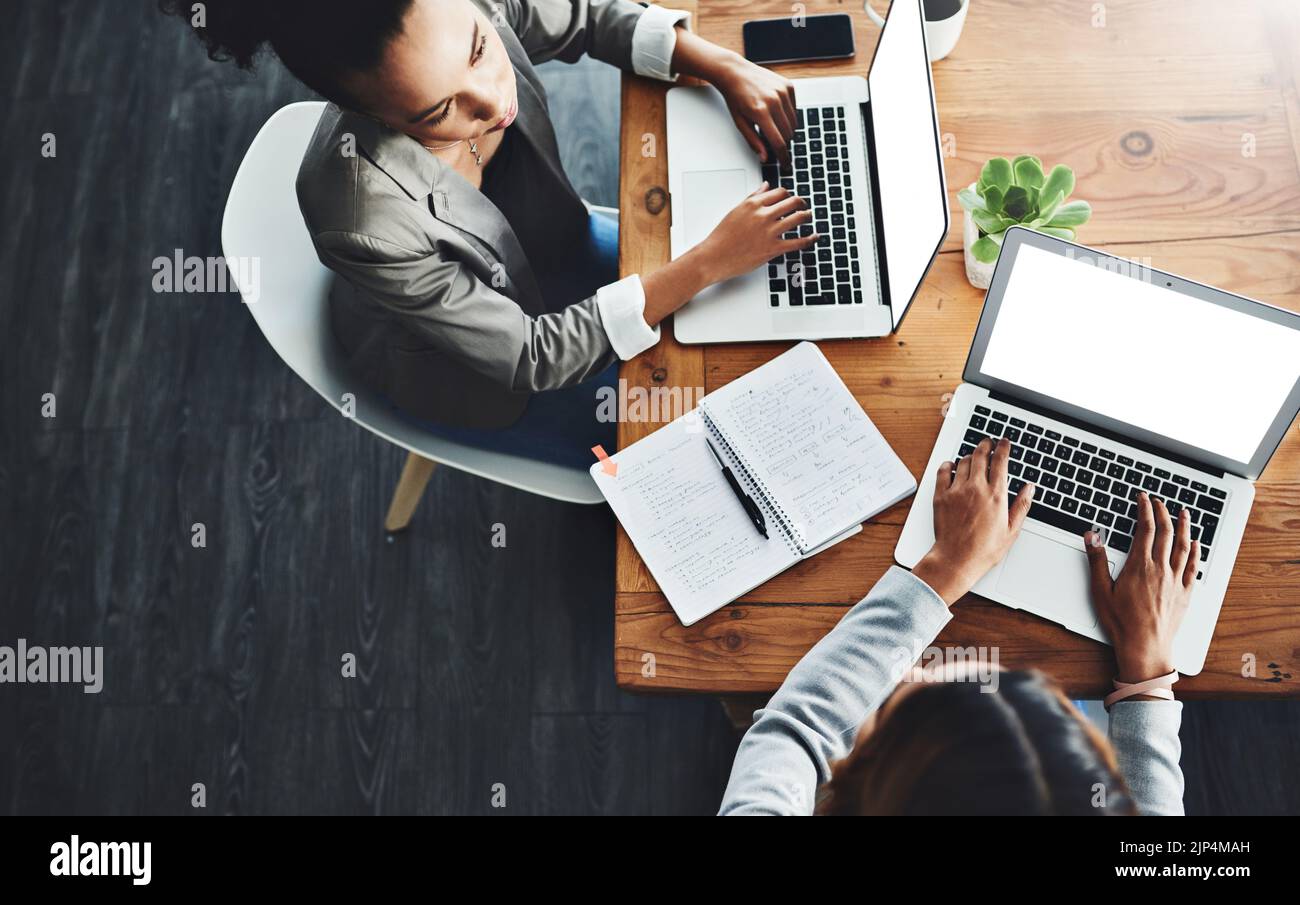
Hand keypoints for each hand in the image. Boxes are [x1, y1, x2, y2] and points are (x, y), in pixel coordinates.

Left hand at [667, 31, 797, 164]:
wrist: (735, 72)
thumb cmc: (735, 98)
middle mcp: (775, 101)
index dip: (783, 157)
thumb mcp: (740, 123)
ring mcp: (783, 91)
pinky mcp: (788, 86)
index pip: (778, 142)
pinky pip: (795, 109)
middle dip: (783, 143)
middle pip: (788, 134)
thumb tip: (765, 158)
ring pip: (794, 123)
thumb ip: (753, 141)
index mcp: (761, 112)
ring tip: (772, 125)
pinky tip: (776, 111)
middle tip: (773, 142)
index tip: (786, 165)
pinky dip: (788, 115)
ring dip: (786, 129)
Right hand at [693, 184, 816, 283]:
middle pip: (793, 202)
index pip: (780, 192)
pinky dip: (810, 239)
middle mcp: (763, 215)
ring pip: (799, 218)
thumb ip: (753, 197)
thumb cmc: (721, 237)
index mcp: (753, 204)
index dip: (789, 195)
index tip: (791, 200)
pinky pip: (799, 242)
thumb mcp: (736, 211)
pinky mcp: (773, 249)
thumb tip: (765, 186)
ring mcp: (769, 231)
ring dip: (808, 216)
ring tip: (809, 218)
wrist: (713, 257)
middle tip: (804, 207)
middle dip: (801, 203)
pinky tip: (815, 237)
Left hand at [913, 438, 1035, 604]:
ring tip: (973, 457)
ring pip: (963, 461)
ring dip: (970, 456)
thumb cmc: (984, 550)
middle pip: (981, 455)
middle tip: (988, 442)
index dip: (1003, 447)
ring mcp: (957, 491)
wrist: (956, 560)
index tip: (1004, 442)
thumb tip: (1030, 487)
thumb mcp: (1012, 530)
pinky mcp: (940, 496)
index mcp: (996, 495)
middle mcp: (976, 489)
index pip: (1001, 461)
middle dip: (986, 445)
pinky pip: (943, 471)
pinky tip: (952, 466)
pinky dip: (948, 465)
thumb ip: (1022, 505)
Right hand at [1084, 493, 1194, 683]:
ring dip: (1184, 526)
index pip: (1144, 528)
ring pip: (1183, 546)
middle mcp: (1160, 569)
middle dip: (1162, 512)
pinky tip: (1196, 544)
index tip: (1143, 498)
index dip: (1144, 509)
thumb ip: (1097, 560)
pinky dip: (1196, 551)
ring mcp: (1175, 580)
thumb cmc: (1121, 622)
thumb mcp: (1100, 591)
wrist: (1145, 646)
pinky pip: (1193, 566)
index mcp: (1139, 566)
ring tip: (1184, 513)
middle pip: (1165, 532)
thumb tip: (1092, 536)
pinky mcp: (1185, 592)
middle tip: (1159, 501)